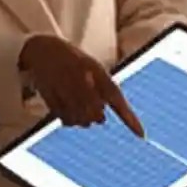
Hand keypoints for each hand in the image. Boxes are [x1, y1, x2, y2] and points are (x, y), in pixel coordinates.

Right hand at [19, 35, 143, 136]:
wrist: (44, 50)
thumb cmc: (74, 61)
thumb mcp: (93, 68)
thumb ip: (104, 91)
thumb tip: (100, 118)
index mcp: (97, 71)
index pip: (117, 97)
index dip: (130, 118)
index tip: (142, 135)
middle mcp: (82, 80)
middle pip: (97, 115)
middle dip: (97, 115)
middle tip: (89, 103)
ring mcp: (66, 89)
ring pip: (82, 121)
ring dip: (82, 119)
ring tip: (76, 103)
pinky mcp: (51, 97)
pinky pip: (66, 120)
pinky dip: (68, 119)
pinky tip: (65, 106)